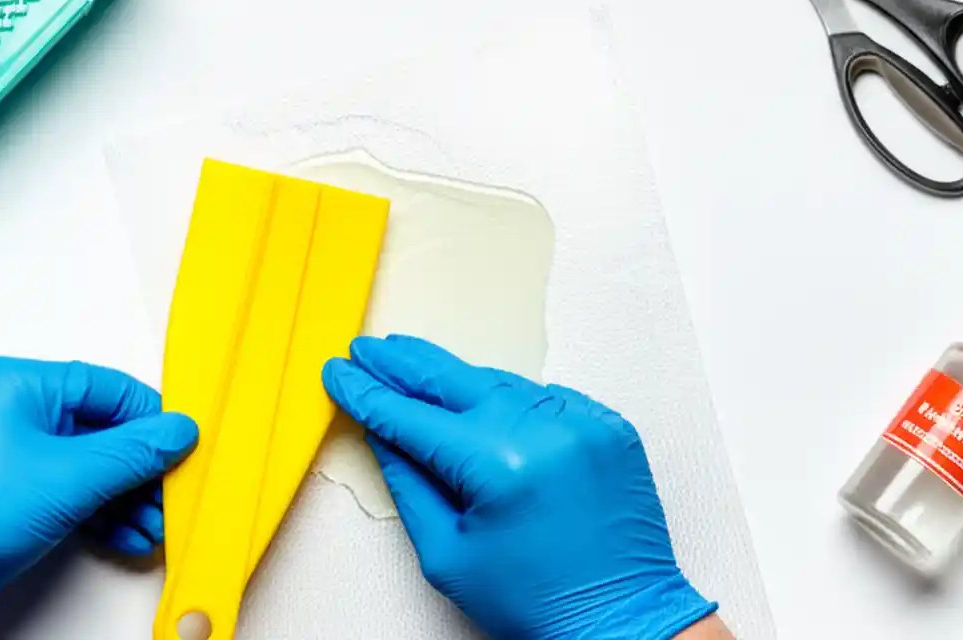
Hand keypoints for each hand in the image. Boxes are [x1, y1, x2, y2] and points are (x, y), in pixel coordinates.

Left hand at [0, 358, 197, 639]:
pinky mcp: (1, 494)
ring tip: (152, 525)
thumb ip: (132, 453)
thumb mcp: (69, 477)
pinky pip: (63, 491)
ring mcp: (3, 454)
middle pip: (99, 428)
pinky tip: (124, 535)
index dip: (151, 419)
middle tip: (172, 494)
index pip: (108, 387)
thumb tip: (177, 432)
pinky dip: (96, 512)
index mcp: (19, 382)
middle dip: (140, 468)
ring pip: (84, 465)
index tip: (183, 447)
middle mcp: (10, 410)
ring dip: (123, 497)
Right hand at [322, 336, 718, 639]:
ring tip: (413, 365)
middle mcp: (544, 431)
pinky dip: (509, 397)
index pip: (413, 417)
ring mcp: (582, 423)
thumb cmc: (538, 603)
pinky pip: (544, 396)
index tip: (341, 375)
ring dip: (455, 377)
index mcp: (500, 466)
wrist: (621, 620)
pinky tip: (478, 397)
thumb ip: (410, 485)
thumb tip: (383, 433)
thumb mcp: (449, 555)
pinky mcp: (608, 426)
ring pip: (500, 382)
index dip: (369, 394)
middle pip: (454, 379)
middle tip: (368, 350)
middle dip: (404, 364)